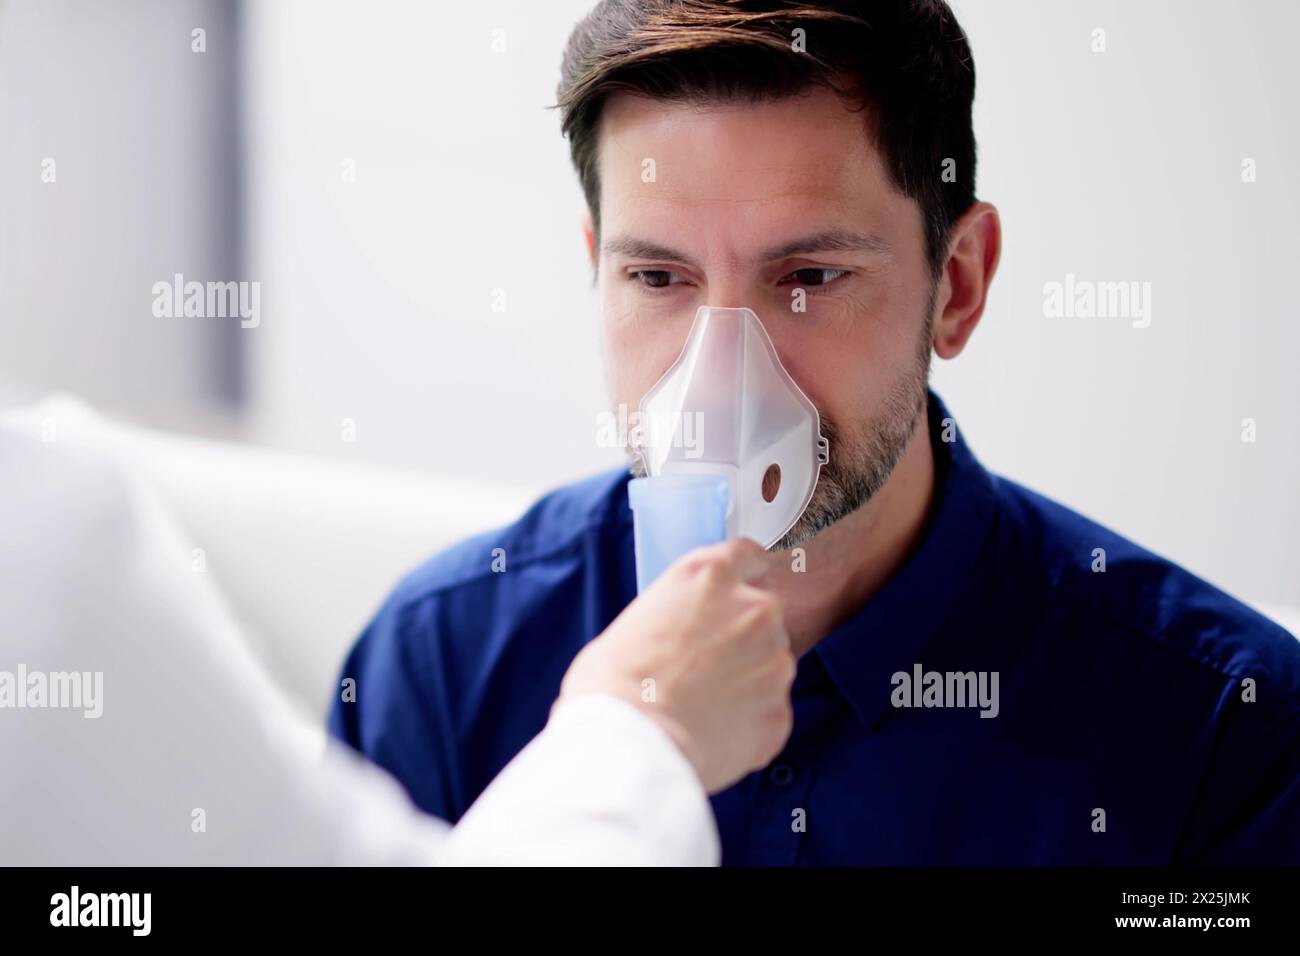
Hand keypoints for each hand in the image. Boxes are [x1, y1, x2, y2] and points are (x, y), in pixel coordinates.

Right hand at [555, 538, 794, 792]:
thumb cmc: (611, 685)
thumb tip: (679, 633)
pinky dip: (748, 723)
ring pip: (770, 665)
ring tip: (701, 707)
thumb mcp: (633, 622)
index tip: (732, 598)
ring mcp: (774, 661)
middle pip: (763, 613)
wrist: (627, 747)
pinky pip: (769, 712)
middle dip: (741, 636)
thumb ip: (674, 615)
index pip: (749, 556)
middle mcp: (753, 609)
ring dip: (746, 680)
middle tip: (703, 666)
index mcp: (710, 575)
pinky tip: (711, 733)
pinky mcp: (780, 712)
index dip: (742, 578)